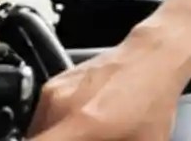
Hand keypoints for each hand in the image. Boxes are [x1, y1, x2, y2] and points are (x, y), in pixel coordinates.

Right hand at [28, 29, 190, 140]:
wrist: (152, 57)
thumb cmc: (152, 98)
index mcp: (81, 123)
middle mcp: (61, 105)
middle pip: (38, 138)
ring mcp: (55, 91)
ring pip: (38, 130)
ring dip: (56, 137)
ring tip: (85, 135)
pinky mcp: (54, 83)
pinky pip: (44, 114)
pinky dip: (56, 125)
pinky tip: (84, 122)